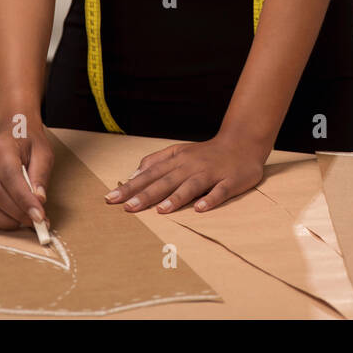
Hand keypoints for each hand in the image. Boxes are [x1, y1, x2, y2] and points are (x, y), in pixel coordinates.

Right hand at [0, 117, 54, 231]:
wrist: (13, 133)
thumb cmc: (29, 143)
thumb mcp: (43, 152)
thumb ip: (41, 175)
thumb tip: (39, 200)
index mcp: (1, 147)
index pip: (10, 177)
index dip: (24, 199)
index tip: (39, 216)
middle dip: (17, 213)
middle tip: (35, 221)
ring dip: (3, 220)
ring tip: (22, 222)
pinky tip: (0, 224)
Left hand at [105, 131, 269, 213]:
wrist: (242, 142)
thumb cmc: (206, 153)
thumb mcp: (178, 152)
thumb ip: (156, 161)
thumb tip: (133, 174)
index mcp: (177, 160)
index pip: (150, 174)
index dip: (131, 187)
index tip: (110, 199)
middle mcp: (191, 166)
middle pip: (166, 181)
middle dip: (146, 194)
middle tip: (127, 207)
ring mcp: (211, 173)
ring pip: (191, 185)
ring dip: (176, 197)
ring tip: (161, 210)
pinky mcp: (230, 181)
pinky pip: (219, 191)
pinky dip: (210, 199)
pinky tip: (200, 209)